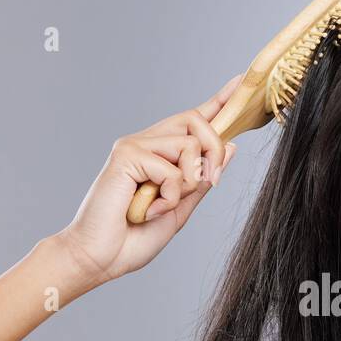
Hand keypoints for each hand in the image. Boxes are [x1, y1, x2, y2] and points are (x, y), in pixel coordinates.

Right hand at [53, 73, 242, 285]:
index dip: (218, 101)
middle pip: (196, 121)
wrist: (99, 259)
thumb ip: (201, 180)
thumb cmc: (133, 238)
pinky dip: (169, 197)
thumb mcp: (180, 209)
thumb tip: (231, 148)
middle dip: (214, 152)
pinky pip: (171, 168)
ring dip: (188, 183)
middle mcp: (145, 142)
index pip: (192, 120)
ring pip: (189, 142)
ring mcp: (133, 145)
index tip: (240, 82)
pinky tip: (148, 210)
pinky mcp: (125, 155)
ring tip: (164, 206)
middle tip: (209, 183)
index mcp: (159, 154)